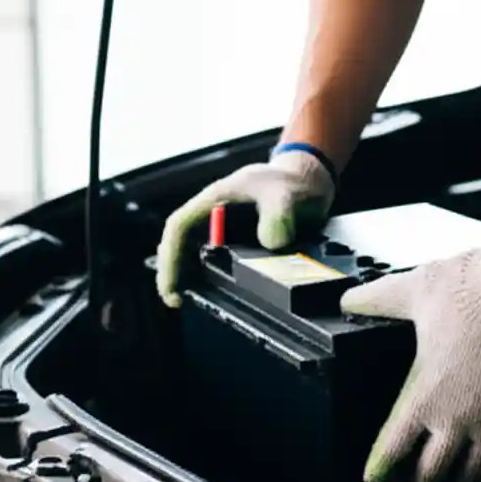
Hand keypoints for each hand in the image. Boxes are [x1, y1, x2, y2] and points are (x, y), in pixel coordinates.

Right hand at [155, 148, 334, 307]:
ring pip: (199, 255)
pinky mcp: (242, 243)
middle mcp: (215, 216)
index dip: (170, 256)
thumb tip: (271, 242)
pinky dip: (219, 279)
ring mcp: (227, 230)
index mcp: (215, 199)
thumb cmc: (291, 180)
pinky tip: (222, 296)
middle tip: (176, 300)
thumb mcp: (285, 193)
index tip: (170, 284)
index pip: (179, 227)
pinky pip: (224, 263)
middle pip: (182, 244)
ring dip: (192, 277)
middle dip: (174, 272)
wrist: (310, 181)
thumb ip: (278, 214)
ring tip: (190, 301)